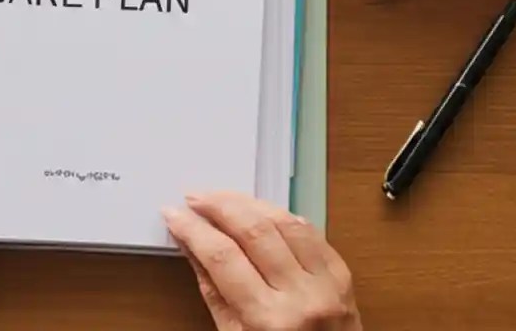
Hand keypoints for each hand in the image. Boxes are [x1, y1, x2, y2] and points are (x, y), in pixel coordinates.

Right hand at [163, 192, 361, 330]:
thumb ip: (213, 291)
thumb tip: (190, 244)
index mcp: (267, 321)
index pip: (222, 258)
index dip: (194, 230)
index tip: (173, 214)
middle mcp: (300, 298)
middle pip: (254, 231)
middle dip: (220, 206)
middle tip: (196, 197)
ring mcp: (326, 283)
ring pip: (284, 223)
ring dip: (249, 203)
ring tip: (223, 198)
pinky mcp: (342, 274)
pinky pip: (310, 231)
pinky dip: (282, 215)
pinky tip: (260, 210)